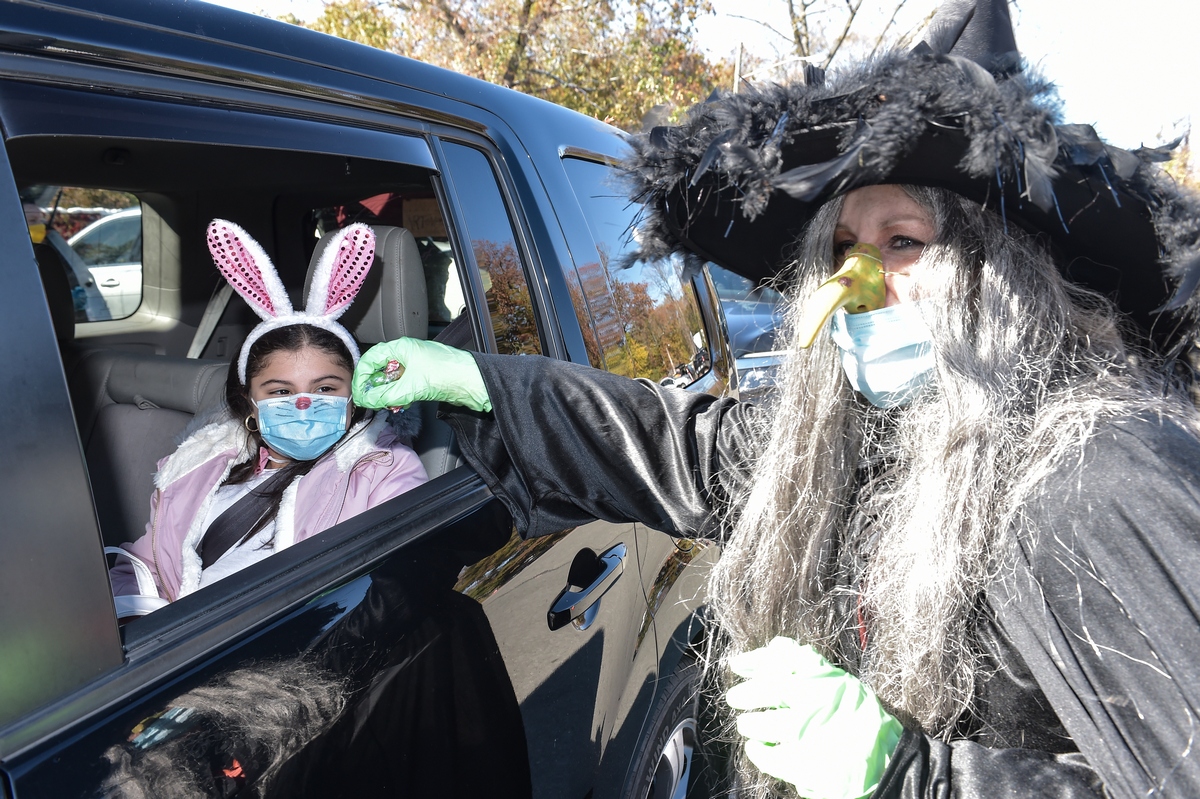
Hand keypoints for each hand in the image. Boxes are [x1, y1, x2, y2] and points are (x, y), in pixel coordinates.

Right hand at [352, 338, 491, 411]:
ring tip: (387, 403)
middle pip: (380, 369)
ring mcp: (415, 365)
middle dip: (374, 386)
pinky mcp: (423, 376)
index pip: (371, 359)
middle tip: (370, 401)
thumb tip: (368, 400)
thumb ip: (386, 395)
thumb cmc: (448, 372)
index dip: (362, 377)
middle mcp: (407, 353)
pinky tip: (400, 404)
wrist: (473, 381)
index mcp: (401, 347)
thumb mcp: (411, 387)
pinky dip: (398, 395)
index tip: (359, 393)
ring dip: (386, 392)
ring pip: (392, 379)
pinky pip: (403, 385)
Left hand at [726, 637, 902, 798]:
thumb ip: (808, 664)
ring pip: (765, 724)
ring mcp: (808, 732)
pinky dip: (759, 752)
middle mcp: (815, 700)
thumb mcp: (841, 683)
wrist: (887, 761)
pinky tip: (756, 749)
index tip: (736, 664)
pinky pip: (770, 756)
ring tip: (746, 725)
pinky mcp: (805, 763)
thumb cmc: (861, 719)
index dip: (754, 660)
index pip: (781, 658)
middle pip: (767, 690)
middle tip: (734, 697)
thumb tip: (774, 645)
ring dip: (750, 724)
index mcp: (825, 678)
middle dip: (746, 693)